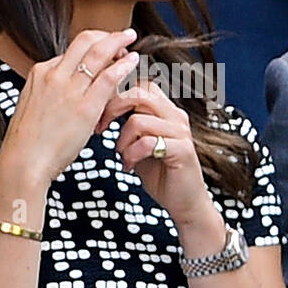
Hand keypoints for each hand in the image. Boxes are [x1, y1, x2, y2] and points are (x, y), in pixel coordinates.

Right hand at [0, 29, 138, 189]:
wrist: (23, 161)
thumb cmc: (29, 141)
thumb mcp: (34, 105)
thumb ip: (50, 92)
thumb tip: (65, 89)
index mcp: (40, 73)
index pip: (71, 50)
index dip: (92, 45)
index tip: (105, 48)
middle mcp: (54, 75)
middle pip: (85, 40)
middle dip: (107, 34)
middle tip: (123, 35)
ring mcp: (69, 89)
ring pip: (98, 53)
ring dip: (118, 41)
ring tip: (131, 38)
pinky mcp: (85, 107)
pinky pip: (109, 77)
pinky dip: (123, 64)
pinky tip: (133, 60)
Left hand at [96, 80, 215, 229]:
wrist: (186, 203)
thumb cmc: (161, 174)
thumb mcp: (139, 143)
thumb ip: (130, 124)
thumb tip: (105, 107)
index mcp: (166, 111)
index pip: (141, 84)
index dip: (116, 94)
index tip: (102, 115)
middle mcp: (175, 116)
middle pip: (139, 93)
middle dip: (113, 109)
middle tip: (101, 128)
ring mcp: (181, 132)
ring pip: (138, 120)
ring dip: (122, 140)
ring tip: (122, 154)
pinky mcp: (182, 150)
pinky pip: (147, 143)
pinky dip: (131, 154)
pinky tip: (129, 165)